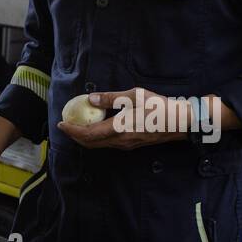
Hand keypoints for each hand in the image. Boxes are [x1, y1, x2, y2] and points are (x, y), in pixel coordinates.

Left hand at [57, 87, 189, 149]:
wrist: (179, 123)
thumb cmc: (159, 107)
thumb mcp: (134, 96)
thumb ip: (111, 98)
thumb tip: (91, 99)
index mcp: (119, 128)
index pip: (88, 134)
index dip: (72, 130)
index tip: (61, 123)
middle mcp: (120, 140)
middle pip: (91, 143)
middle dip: (75, 135)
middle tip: (66, 125)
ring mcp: (126, 145)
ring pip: (99, 145)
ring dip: (85, 138)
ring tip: (77, 126)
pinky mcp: (132, 144)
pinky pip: (108, 144)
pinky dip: (97, 138)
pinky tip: (97, 128)